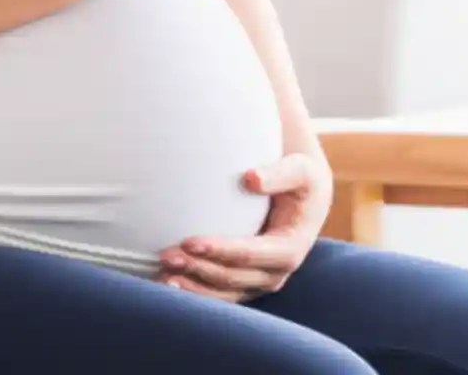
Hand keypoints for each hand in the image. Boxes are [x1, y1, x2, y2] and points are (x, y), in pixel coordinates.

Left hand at [157, 150, 332, 301]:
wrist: (305, 198)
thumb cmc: (301, 180)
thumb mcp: (300, 171)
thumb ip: (279, 174)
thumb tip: (251, 178)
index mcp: (291, 249)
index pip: (250, 254)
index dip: (219, 250)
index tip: (188, 240)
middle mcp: (277, 273)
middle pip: (232, 277)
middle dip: (198, 269)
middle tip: (166, 255)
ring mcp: (260, 283)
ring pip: (223, 294)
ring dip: (192, 286)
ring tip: (162, 274)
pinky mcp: (246, 285)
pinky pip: (218, 296)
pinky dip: (194, 292)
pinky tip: (169, 283)